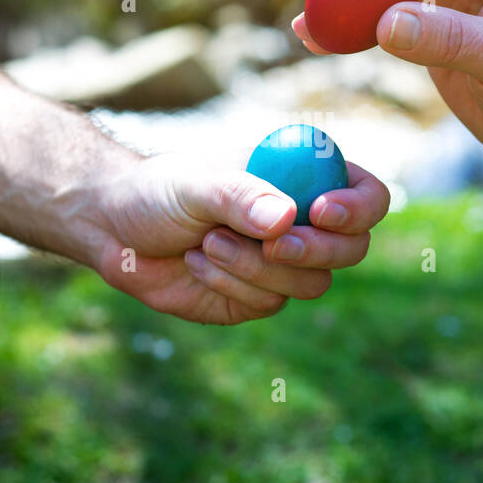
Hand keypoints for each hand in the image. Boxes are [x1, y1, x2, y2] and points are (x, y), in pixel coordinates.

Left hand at [82, 153, 388, 324]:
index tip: (322, 212)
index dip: (358, 208)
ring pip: (310, 283)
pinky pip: (268, 302)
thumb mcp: (196, 181)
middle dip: (315, 250)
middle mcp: (304, 223)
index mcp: (305, 179)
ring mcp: (285, 265)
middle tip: (274, 244)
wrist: (115, 229)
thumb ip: (239, 195)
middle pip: (352, 249)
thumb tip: (285, 218)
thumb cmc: (160, 189)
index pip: (367, 196)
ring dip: (258, 266)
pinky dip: (231, 284)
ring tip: (206, 242)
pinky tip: (196, 262)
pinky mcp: (257, 298)